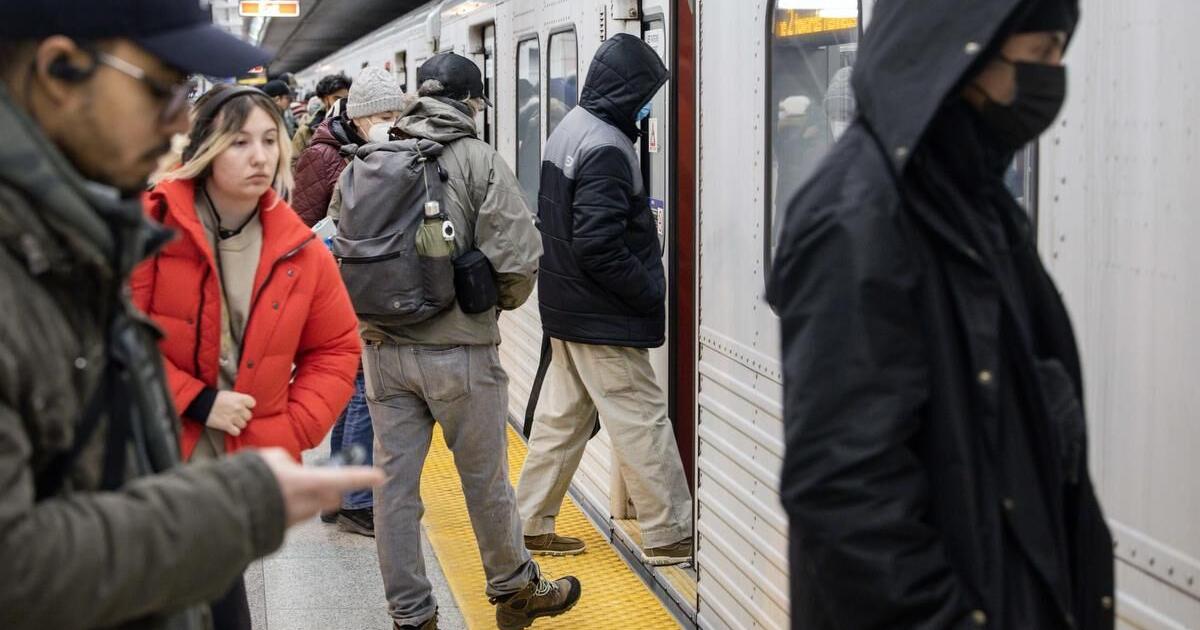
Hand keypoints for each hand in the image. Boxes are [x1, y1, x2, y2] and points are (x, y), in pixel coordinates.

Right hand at [207, 391, 255, 435]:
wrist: (201, 403)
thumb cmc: (215, 398)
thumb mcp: (230, 394)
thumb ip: (239, 399)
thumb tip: (246, 406)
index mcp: (240, 398)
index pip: (252, 403)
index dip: (248, 406)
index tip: (243, 406)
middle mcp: (238, 408)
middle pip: (249, 416)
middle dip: (243, 416)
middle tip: (236, 415)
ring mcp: (233, 417)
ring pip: (244, 425)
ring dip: (238, 424)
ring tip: (232, 421)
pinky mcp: (226, 426)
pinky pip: (237, 432)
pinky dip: (234, 431)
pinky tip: (230, 428)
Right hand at [257, 449, 384, 526]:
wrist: (226, 509)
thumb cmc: (249, 479)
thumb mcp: (272, 458)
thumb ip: (288, 462)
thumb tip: (290, 469)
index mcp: (308, 482)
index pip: (344, 479)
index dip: (363, 477)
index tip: (381, 476)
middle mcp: (307, 503)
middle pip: (331, 496)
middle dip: (329, 488)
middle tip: (313, 478)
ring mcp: (296, 518)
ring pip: (311, 505)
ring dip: (304, 496)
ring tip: (277, 487)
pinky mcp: (284, 528)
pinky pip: (294, 514)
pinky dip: (288, 505)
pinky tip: (270, 498)